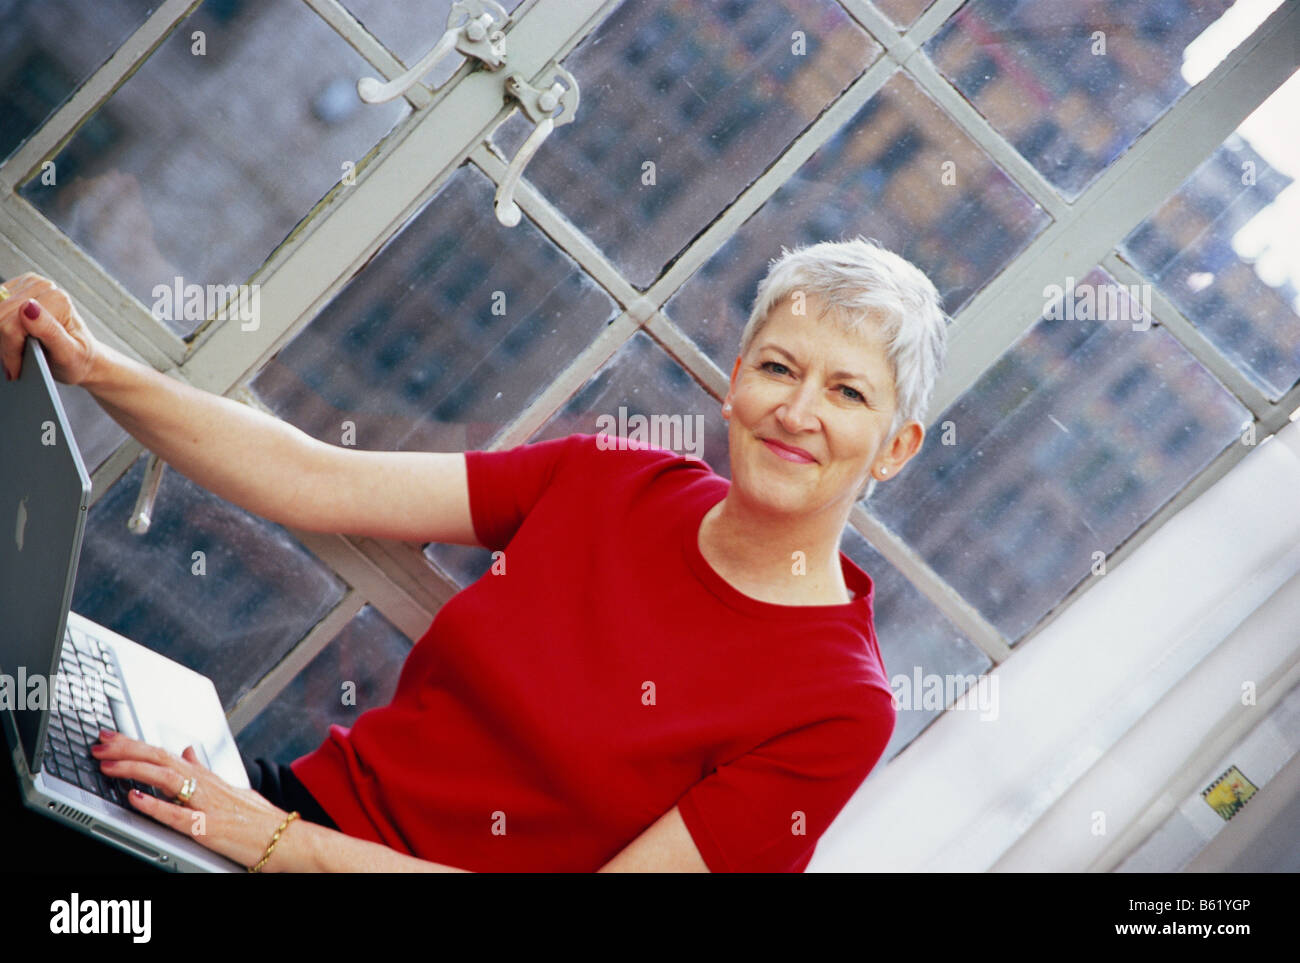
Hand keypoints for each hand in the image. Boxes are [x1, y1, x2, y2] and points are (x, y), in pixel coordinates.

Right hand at [0, 272, 101, 384]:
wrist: (83, 358)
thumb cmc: (78, 358)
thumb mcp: (68, 354)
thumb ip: (49, 330)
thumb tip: (28, 306)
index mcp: (57, 299)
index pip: (11, 324)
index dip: (10, 350)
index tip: (16, 369)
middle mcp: (42, 287)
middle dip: (5, 345)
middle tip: (15, 364)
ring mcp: (28, 286)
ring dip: (0, 337)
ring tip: (15, 355)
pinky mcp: (16, 290)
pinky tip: (12, 342)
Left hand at [91, 729, 299, 870]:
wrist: (287, 838)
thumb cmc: (261, 819)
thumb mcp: (233, 788)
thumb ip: (205, 771)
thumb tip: (187, 751)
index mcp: (207, 778)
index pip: (165, 754)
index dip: (136, 745)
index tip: (112, 739)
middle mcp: (206, 786)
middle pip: (161, 759)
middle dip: (127, 750)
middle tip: (100, 744)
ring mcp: (207, 805)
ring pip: (166, 779)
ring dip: (134, 770)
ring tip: (108, 765)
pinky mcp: (209, 828)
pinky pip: (177, 815)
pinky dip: (154, 805)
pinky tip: (134, 798)